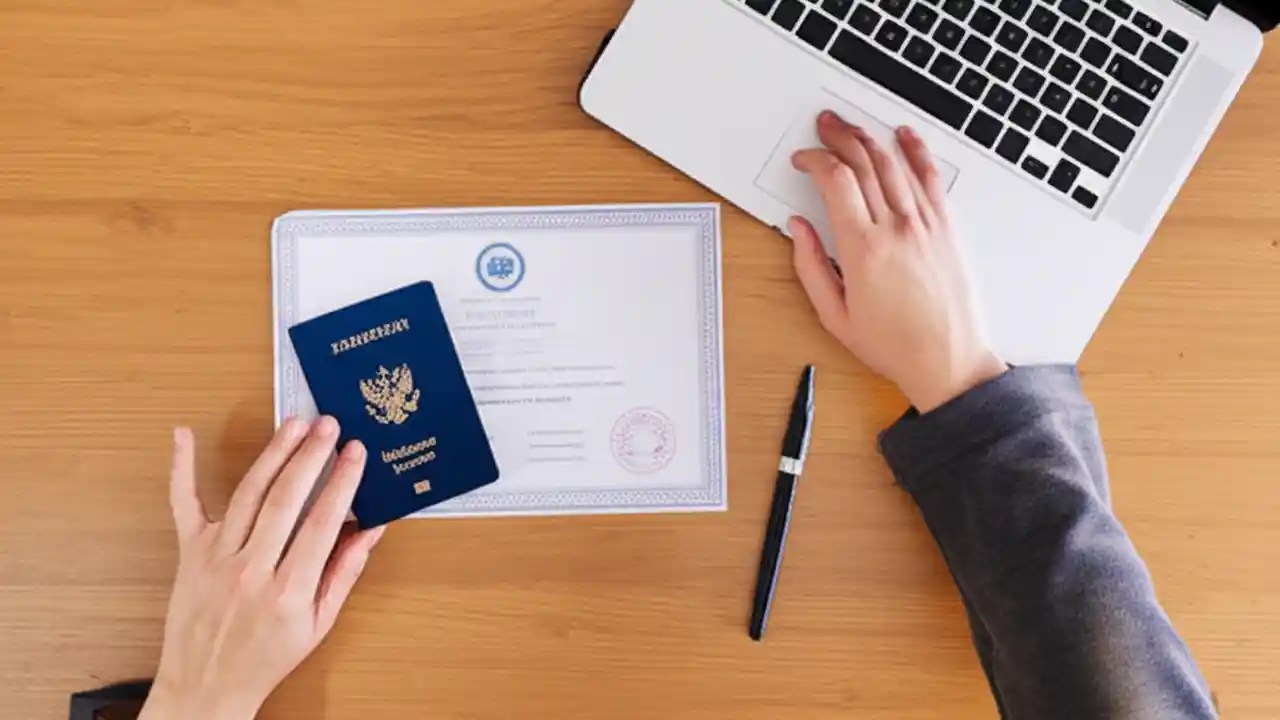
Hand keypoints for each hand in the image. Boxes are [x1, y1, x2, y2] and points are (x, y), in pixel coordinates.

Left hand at [140, 417, 385, 719]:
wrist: (207, 687)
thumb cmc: (265, 658)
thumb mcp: (319, 624)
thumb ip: (345, 572)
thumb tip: (371, 529)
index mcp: (288, 592)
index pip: (321, 523)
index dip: (342, 482)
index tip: (355, 453)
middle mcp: (250, 571)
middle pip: (285, 499)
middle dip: (311, 456)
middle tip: (329, 426)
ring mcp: (216, 559)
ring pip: (247, 493)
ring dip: (273, 453)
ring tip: (294, 425)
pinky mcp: (190, 553)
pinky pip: (183, 504)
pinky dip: (181, 468)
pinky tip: (184, 437)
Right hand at [790, 111, 1006, 412]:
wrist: (949, 361)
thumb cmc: (895, 345)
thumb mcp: (835, 315)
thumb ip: (811, 266)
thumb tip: (798, 228)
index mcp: (863, 248)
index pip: (835, 180)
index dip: (814, 159)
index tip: (803, 159)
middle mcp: (897, 228)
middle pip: (864, 161)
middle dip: (839, 136)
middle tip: (824, 125)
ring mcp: (926, 224)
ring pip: (894, 163)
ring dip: (869, 137)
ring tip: (852, 125)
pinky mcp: (947, 227)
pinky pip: (930, 177)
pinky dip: (916, 150)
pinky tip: (904, 136)